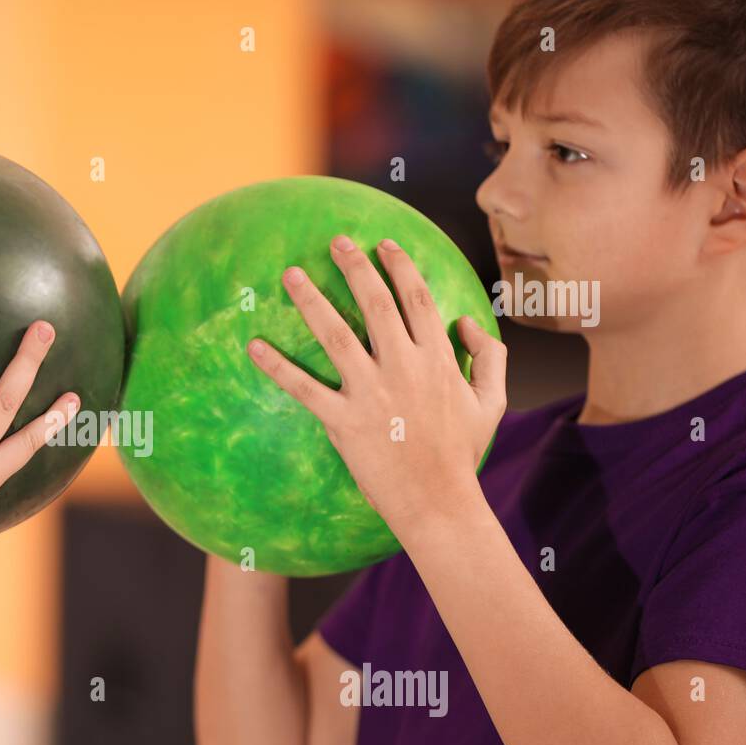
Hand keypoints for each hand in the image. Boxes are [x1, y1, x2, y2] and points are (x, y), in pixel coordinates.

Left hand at [246, 236, 505, 533]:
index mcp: (437, 359)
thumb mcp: (491, 401)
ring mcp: (371, 393)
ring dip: (311, 301)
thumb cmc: (462, 452)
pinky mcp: (343, 422)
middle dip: (355, 267)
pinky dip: (277, 367)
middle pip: (376, 304)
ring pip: (336, 335)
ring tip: (291, 274)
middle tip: (335, 242)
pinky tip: (254, 346)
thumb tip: (466, 324)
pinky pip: (304, 388)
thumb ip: (488, 356)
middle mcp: (403, 368)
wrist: (438, 502)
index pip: (417, 299)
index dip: (400, 266)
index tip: (383, 244)